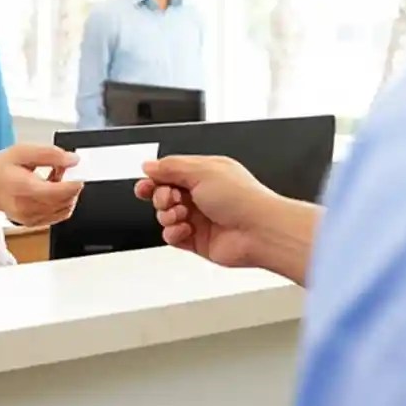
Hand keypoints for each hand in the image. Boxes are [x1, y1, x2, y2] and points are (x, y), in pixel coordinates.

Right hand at [0, 145, 82, 226]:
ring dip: (67, 193)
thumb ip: (50, 154)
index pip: (56, 192)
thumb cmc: (1, 169)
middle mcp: (26, 207)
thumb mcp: (22, 151)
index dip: (73, 183)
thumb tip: (73, 160)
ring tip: (54, 178)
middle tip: (62, 169)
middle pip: (63, 201)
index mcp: (21, 187)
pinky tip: (52, 189)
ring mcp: (30, 218)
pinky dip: (62, 201)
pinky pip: (60, 214)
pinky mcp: (35, 223)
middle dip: (71, 184)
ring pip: (65, 208)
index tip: (79, 173)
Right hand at [135, 156, 280, 267]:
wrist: (260, 232)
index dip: (155, 178)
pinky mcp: (198, 240)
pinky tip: (184, 229)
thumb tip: (150, 165)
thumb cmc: (243, 198)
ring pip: (166, 216)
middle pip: (164, 194)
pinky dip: (173, 233)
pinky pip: (173, 236)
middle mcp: (202, 195)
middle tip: (169, 198)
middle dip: (160, 196)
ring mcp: (200, 218)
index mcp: (205, 173)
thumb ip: (171, 167)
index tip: (145, 183)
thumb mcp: (202, 170)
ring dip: (167, 215)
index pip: (170, 173)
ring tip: (182, 214)